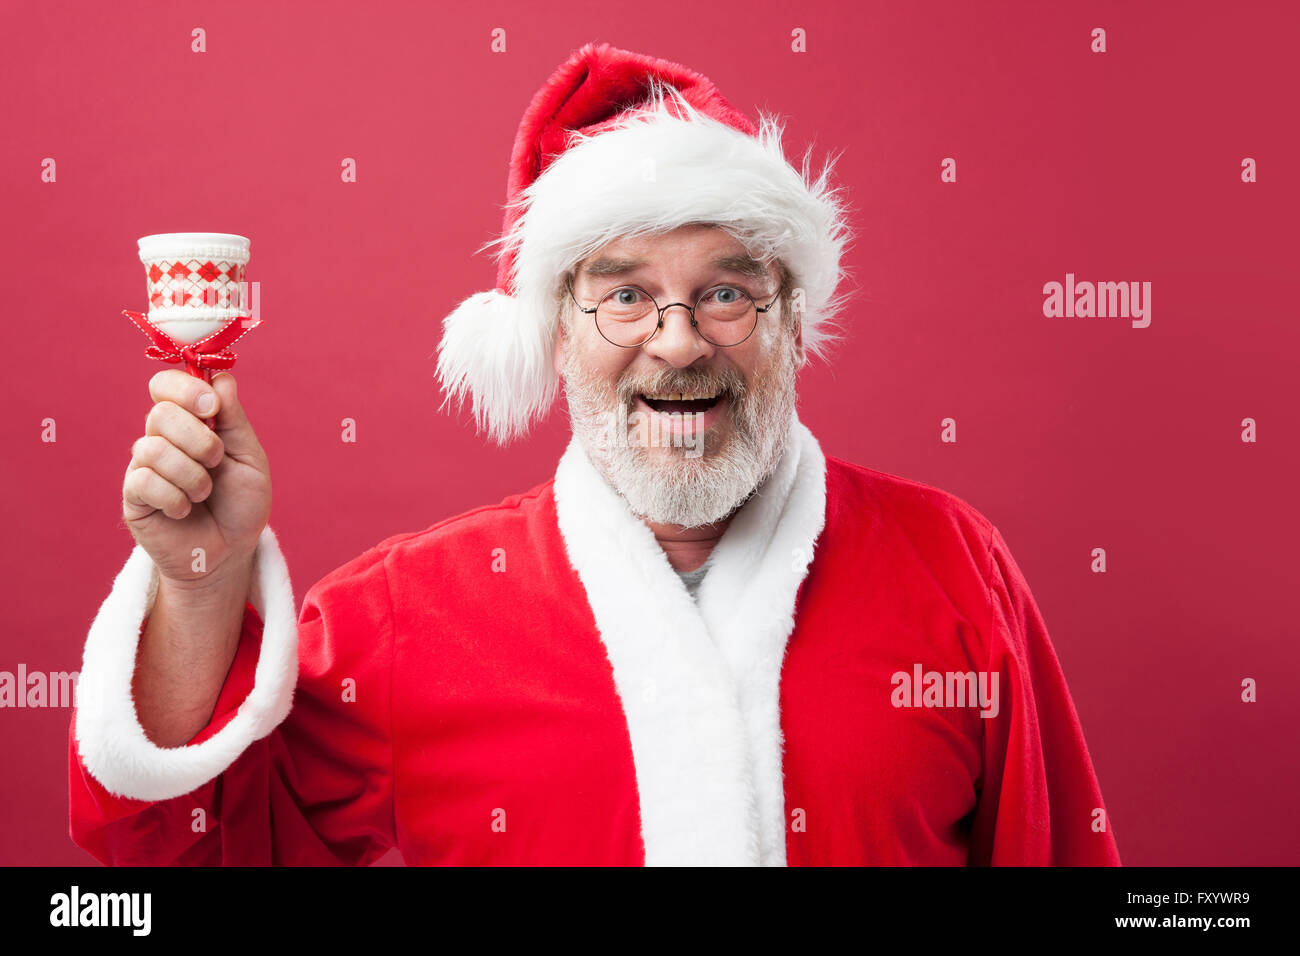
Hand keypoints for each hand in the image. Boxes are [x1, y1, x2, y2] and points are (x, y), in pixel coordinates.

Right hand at [122, 370, 271, 588]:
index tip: (211, 407)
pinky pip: (144, 481)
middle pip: (160, 413)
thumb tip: (221, 378)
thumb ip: (234, 419)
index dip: (186, 389)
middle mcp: (162, 438)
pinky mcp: (133, 496)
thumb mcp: (250, 458)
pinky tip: (185, 511)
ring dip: (191, 475)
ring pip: (153, 449)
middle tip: (217, 461)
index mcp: (190, 422)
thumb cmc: (241, 505)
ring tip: (204, 493)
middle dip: (199, 439)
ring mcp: (144, 466)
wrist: (230, 552)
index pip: (166, 385)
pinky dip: (175, 498)